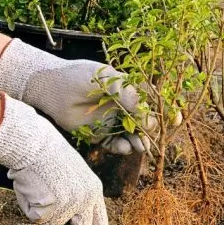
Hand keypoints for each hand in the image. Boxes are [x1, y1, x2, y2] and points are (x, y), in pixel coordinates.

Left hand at [0, 39, 156, 154]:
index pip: (149, 103)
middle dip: (148, 131)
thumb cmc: (78, 76)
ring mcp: (111, 121)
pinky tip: (124, 148)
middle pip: (143, 122)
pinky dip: (121, 147)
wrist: (50, 87)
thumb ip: (126, 93)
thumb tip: (144, 111)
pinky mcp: (99, 134)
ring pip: (131, 135)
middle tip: (149, 137)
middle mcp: (122, 107)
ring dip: (138, 142)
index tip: (172, 121)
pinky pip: (114, 143)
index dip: (160, 112)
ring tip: (140, 147)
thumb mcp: (106, 78)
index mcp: (127, 90)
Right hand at [0, 94, 108, 224]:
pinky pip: (37, 219)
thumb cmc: (49, 160)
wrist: (35, 143)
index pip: (101, 224)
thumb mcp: (71, 180)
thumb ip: (75, 204)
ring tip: (36, 199)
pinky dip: (30, 208)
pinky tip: (32, 189)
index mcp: (94, 191)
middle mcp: (87, 198)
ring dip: (41, 217)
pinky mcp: (53, 205)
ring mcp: (70, 203)